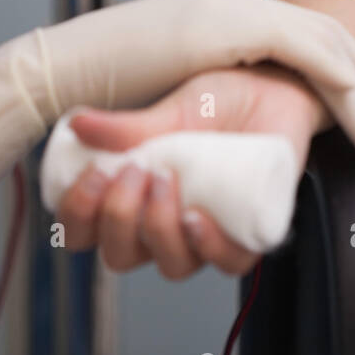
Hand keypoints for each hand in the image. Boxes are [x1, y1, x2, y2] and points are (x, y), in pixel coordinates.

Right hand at [57, 64, 324, 278]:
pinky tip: (199, 217)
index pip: (87, 232)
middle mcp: (165, 222)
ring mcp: (207, 232)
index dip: (78, 217)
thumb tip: (79, 126)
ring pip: (172, 265)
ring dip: (158, 229)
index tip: (91, 176)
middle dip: (118, 219)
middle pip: (122, 255)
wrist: (275, 88)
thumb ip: (129, 127)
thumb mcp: (172, 107)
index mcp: (134, 197)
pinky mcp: (250, 231)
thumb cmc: (221, 100)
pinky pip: (228, 264)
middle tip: (134, 172)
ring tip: (167, 181)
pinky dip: (209, 246)